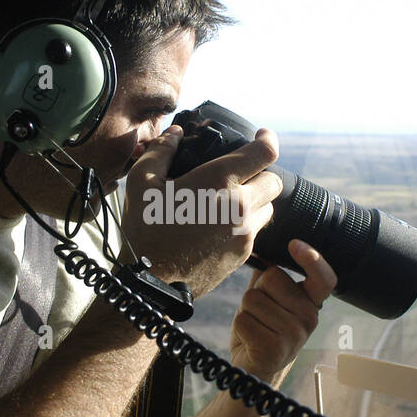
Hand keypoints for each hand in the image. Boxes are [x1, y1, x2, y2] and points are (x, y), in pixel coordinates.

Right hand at [120, 124, 282, 299]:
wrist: (151, 283)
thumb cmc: (144, 229)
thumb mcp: (142, 182)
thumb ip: (161, 151)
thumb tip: (175, 133)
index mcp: (218, 181)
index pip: (264, 153)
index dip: (268, 140)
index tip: (262, 136)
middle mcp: (240, 206)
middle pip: (274, 182)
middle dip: (261, 174)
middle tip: (241, 174)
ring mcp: (244, 234)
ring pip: (268, 209)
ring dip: (256, 201)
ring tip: (230, 202)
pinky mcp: (242, 256)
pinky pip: (255, 232)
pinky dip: (246, 225)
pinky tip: (220, 226)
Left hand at [229, 239, 337, 380]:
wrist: (253, 368)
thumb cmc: (261, 327)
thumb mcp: (269, 299)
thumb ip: (271, 274)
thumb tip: (263, 247)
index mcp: (312, 303)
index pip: (325, 278)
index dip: (313, 258)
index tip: (294, 244)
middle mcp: (310, 319)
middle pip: (272, 278)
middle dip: (257, 290)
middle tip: (261, 313)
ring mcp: (295, 336)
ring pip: (253, 298)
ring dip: (246, 311)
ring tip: (255, 326)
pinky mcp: (275, 349)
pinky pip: (243, 319)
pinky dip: (239, 327)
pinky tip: (250, 340)